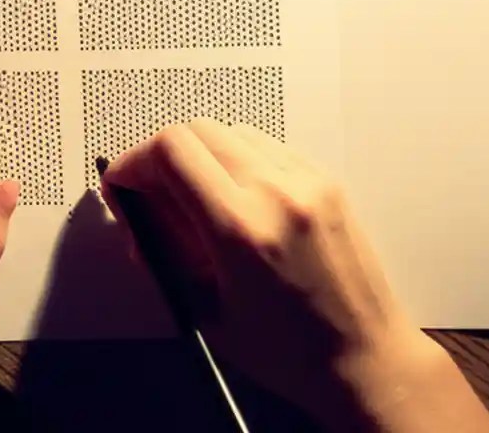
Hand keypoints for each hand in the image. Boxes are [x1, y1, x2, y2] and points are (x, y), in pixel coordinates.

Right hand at [101, 119, 488, 431]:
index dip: (134, 163)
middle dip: (162, 157)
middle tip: (152, 195)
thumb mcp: (204, 308)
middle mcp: (276, 192)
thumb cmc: (288, 352)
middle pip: (197, 130)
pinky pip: (267, 147)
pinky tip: (237, 202)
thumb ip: (165, 249)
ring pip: (232, 132)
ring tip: (197, 203)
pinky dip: (239, 162)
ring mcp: (307, 181)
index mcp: (240, 229)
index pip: (171, 151)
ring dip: (202, 156)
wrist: (365, 359)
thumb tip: (136, 207)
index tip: (123, 186)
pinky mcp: (327, 182)